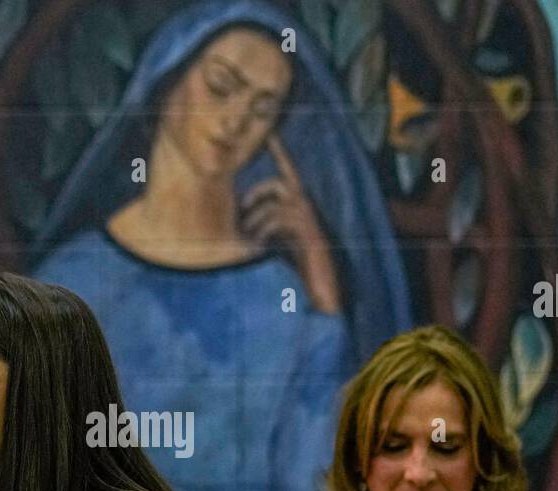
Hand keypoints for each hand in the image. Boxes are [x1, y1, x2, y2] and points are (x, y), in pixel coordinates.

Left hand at [240, 134, 341, 313]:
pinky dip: (263, 231)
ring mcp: (309, 219)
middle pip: (278, 183)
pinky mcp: (309, 231)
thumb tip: (236, 220)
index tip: (270, 132)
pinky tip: (259, 248)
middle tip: (242, 215)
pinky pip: (279, 218)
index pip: (287, 172)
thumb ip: (261, 227)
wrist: (320, 293)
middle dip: (255, 195)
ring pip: (275, 203)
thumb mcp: (273, 243)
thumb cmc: (295, 271)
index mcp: (298, 207)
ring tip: (250, 243)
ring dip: (256, 221)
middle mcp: (306, 208)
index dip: (281, 151)